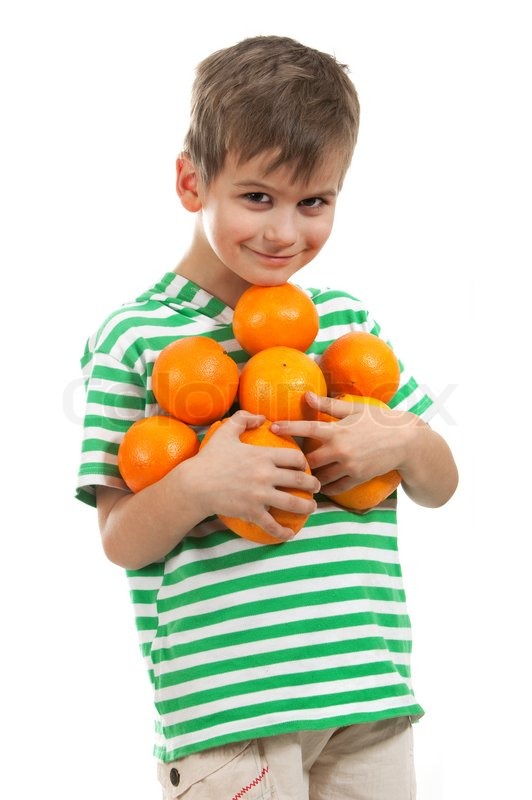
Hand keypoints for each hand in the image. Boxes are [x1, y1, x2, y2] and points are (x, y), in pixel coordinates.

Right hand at [192, 410, 319, 539]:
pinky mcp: (252, 512)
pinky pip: (272, 525)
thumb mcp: (226, 432)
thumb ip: (243, 419)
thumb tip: (261, 417)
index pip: (295, 458)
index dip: (304, 462)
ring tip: (312, 508)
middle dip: (313, 485)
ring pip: (293, 503)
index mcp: (263, 455)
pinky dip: (283, 532)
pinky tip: (290, 534)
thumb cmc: (209, 458)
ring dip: (307, 507)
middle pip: (300, 480)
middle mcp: (265, 475)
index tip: (305, 467)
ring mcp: (260, 495)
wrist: (194, 485)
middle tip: (316, 487)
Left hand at [271, 392, 416, 495]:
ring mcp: (349, 465)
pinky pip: (335, 487)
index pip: (308, 428)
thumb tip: (306, 394)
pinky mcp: (358, 477)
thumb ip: (328, 405)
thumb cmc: (377, 420)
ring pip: (320, 476)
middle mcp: (341, 449)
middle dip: (298, 461)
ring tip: (299, 476)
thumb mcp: (353, 410)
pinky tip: (318, 486)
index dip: (289, 428)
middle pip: (310, 459)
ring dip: (310, 476)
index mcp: (338, 430)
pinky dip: (325, 487)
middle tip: (286, 461)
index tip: (273, 428)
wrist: (404, 441)